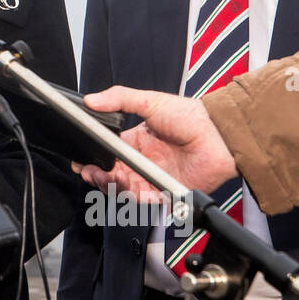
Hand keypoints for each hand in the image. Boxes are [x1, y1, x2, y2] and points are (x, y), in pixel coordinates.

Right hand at [69, 86, 237, 198]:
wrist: (218, 134)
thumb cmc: (190, 116)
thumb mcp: (150, 101)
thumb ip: (119, 98)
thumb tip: (92, 99)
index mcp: (134, 142)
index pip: (106, 155)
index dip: (92, 160)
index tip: (81, 160)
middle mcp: (140, 162)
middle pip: (110, 176)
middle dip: (96, 176)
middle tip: (89, 171)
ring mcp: (152, 178)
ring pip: (123, 190)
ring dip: (112, 187)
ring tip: (108, 178)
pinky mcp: (166, 191)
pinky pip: (145, 200)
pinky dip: (137, 198)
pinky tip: (134, 190)